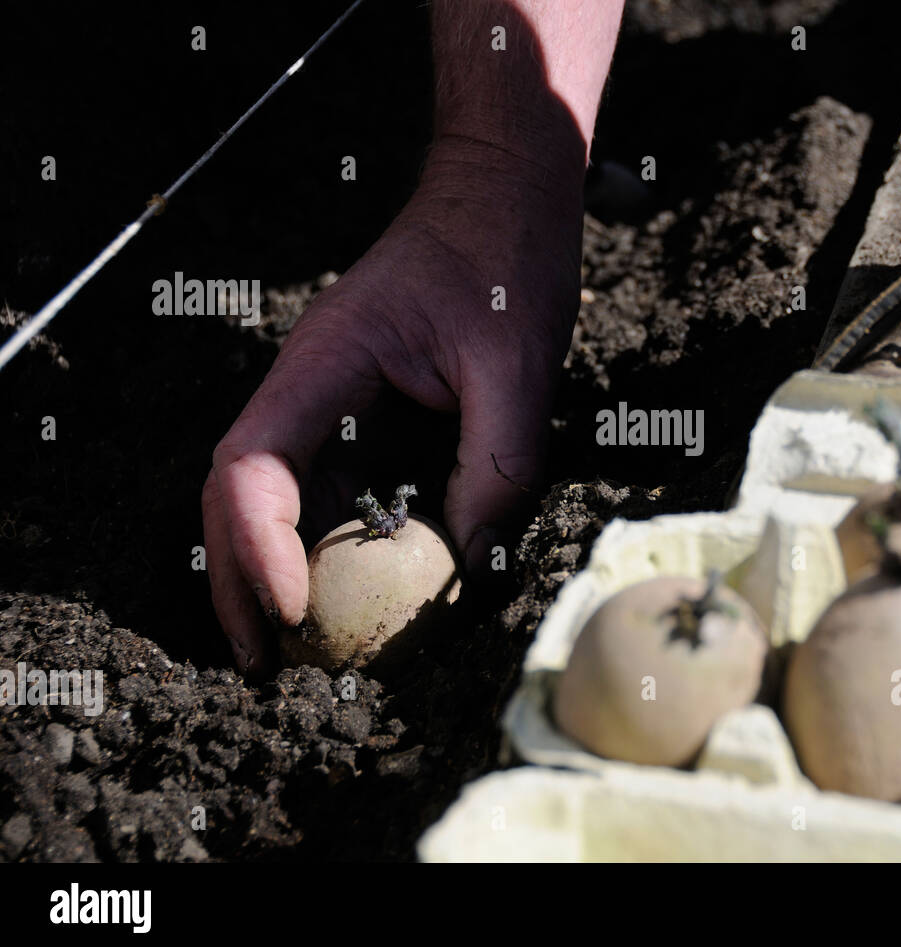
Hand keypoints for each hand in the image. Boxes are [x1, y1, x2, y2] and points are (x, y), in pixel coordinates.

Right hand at [202, 136, 583, 672]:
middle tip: (270, 663)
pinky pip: (337, 491)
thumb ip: (497, 464)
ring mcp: (334, 403)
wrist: (505, 194)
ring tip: (303, 651)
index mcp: (326, 363)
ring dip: (284, 575)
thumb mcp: (518, 363)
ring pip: (283, 501)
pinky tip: (359, 597)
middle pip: (245, 496)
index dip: (258, 546)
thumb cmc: (506, 257)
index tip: (294, 609)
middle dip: (246, 582)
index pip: (251, 464)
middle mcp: (311, 388)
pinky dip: (338, 547)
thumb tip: (471, 562)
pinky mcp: (366, 417)